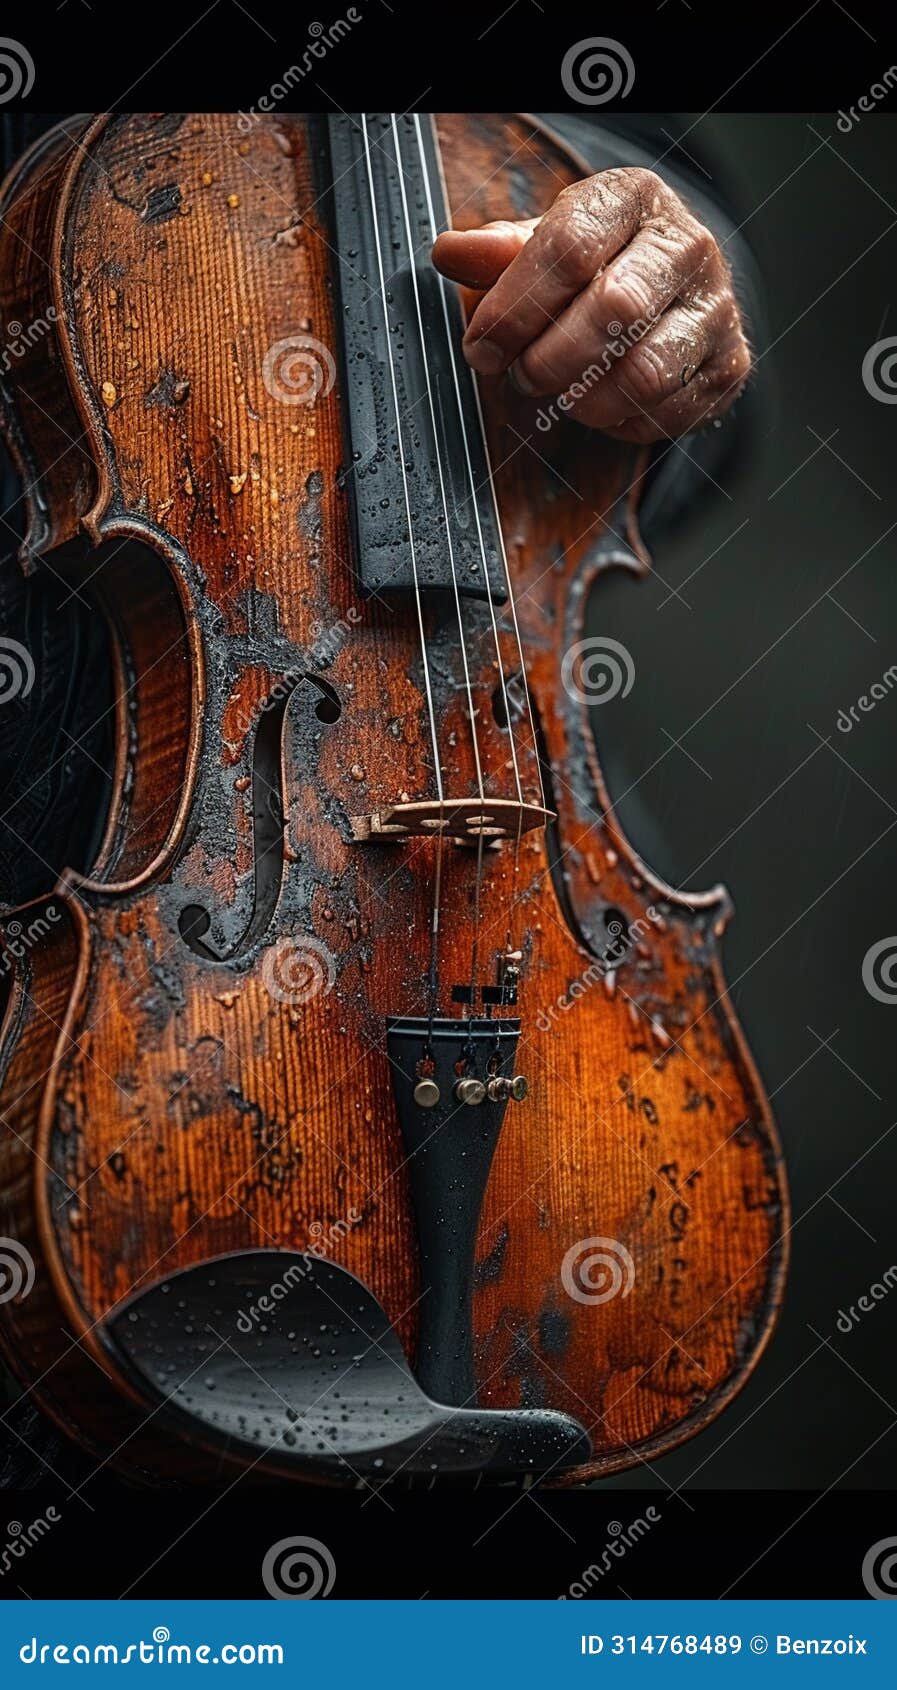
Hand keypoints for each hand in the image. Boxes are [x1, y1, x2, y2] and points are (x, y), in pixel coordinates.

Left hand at [431, 167, 750, 442]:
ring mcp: (716, 307)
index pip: (570, 248)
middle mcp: (687, 245)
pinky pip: (667, 413)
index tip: (481, 347)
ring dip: (584, 399)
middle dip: (550, 358)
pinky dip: (621, 423)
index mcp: (634, 198)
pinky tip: (601, 407)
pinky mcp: (730, 365)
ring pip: (645, 372)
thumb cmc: (598, 263)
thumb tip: (450, 253)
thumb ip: (498, 253)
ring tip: (559, 395)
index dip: (514, 308)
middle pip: (614, 309)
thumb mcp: (545, 244)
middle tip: (521, 376)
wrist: (673, 287)